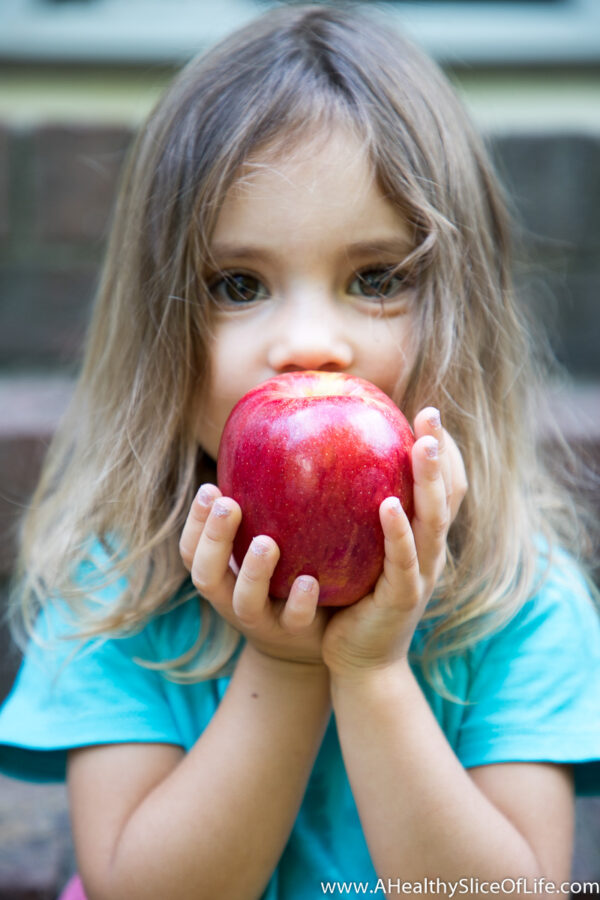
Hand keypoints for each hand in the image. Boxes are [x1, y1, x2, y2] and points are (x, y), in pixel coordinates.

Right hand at [179, 486, 328, 666]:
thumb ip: (261, 510)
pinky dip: (300, 601)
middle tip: (229, 504)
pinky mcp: (296, 634)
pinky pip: (294, 620)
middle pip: (206, 575)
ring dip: (253, 571)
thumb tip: (267, 439)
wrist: (311, 641)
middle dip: (214, 538)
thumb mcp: (265, 545)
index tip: (210, 488)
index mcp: (221, 576)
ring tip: (266, 542)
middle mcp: (232, 599)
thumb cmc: (285, 577)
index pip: (190, 551)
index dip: (194, 523)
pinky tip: (310, 580)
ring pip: (245, 602)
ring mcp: (263, 620)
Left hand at [321, 407, 466, 678]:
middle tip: (430, 414)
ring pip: (434, 521)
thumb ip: (351, 512)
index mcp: (422, 537)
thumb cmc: (351, 599)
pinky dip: (400, 532)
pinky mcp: (403, 598)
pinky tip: (388, 505)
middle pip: (448, 494)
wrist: (357, 660)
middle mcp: (431, 551)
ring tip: (421, 445)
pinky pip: (404, 561)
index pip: (445, 485)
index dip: (444, 449)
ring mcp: (422, 574)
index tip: (428, 412)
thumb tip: (323, 464)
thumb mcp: (357, 550)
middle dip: (441, 453)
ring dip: (430, 482)